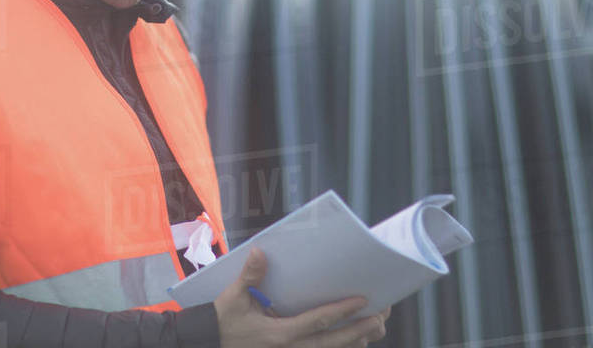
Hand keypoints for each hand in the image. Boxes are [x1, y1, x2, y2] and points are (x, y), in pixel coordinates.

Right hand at [214, 247, 390, 346]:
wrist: (210, 344)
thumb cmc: (223, 320)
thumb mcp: (232, 298)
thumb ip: (249, 277)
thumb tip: (261, 252)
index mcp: (278, 335)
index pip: (317, 323)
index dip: (340, 312)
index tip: (362, 300)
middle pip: (332, 343)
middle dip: (359, 330)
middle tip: (382, 316)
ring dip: (355, 342)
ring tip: (376, 327)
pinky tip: (354, 340)